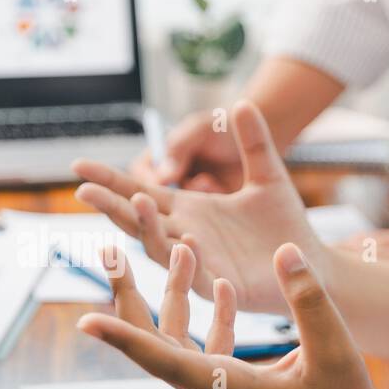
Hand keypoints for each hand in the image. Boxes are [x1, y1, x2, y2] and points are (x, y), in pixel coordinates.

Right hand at [74, 100, 323, 313]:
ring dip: (148, 227)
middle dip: (111, 206)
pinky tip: (187, 239)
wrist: (308, 262)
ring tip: (137, 201)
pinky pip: (197, 273)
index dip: (110, 180)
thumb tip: (241, 103)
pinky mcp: (220, 285)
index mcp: (188, 210)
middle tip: (83, 190)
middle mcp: (184, 235)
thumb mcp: (268, 174)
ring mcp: (199, 262)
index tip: (79, 165)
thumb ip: (253, 141)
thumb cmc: (284, 224)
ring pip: (161, 247)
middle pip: (138, 221)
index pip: (139, 193)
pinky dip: (189, 258)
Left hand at [77, 242, 388, 388]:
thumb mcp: (337, 348)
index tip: (85, 320)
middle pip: (155, 345)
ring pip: (178, 345)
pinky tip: (225, 289)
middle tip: (109, 251)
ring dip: (178, 298)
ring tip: (182, 250)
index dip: (124, 339)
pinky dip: (210, 321)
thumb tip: (285, 250)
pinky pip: (204, 354)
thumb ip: (308, 298)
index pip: (164, 361)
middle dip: (131, 296)